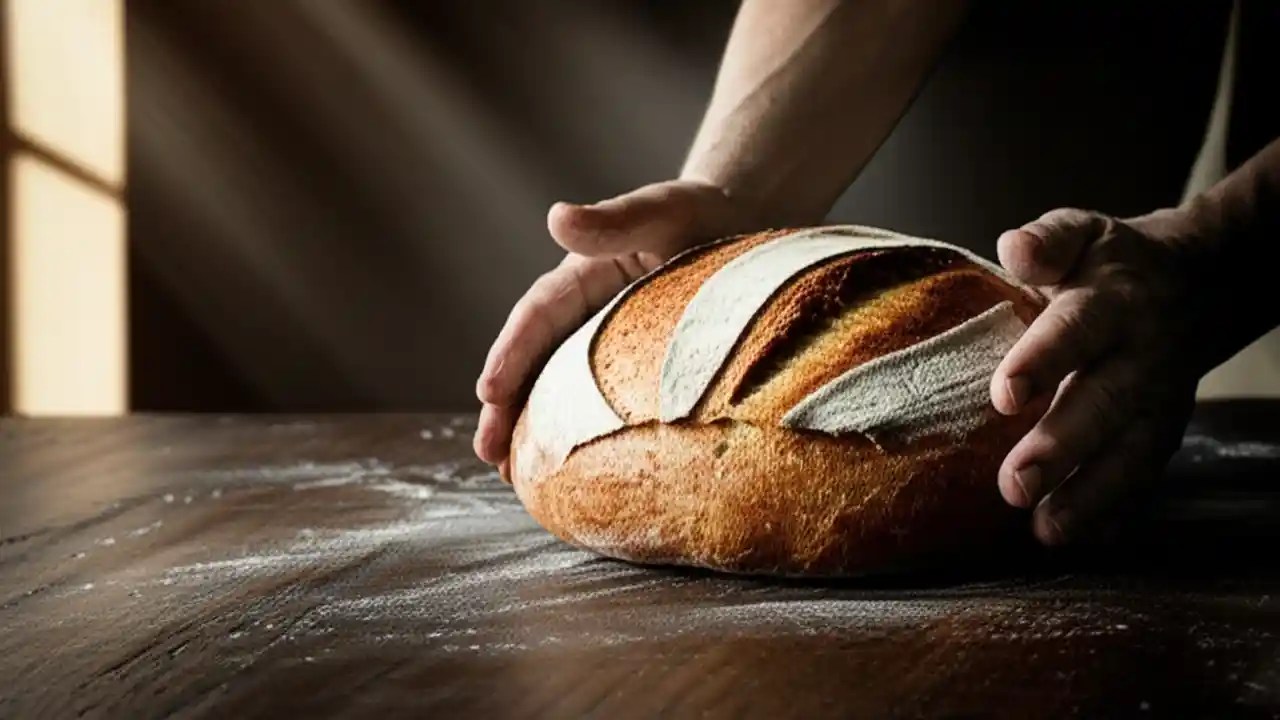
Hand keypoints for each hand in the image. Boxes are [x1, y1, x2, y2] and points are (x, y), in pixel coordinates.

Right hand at [474, 179, 760, 474]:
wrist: (740, 226)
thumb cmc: (699, 214)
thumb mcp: (661, 210)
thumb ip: (615, 219)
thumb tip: (556, 217)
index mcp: (580, 275)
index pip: (537, 315)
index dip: (511, 353)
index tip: (488, 391)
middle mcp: (581, 314)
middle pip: (534, 362)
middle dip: (505, 407)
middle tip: (486, 450)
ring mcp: (602, 344)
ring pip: (556, 389)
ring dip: (530, 429)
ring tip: (509, 474)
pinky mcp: (629, 368)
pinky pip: (596, 403)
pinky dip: (577, 437)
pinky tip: (569, 474)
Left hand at [989, 208, 1204, 545]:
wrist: (1193, 284)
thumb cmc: (1108, 266)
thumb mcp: (1081, 234)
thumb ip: (1047, 241)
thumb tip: (1014, 249)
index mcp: (1112, 302)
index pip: (1076, 330)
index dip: (1043, 361)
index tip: (1005, 396)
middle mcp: (1141, 356)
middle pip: (1105, 403)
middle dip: (1062, 447)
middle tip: (1015, 485)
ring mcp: (1159, 400)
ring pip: (1131, 451)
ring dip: (1090, 494)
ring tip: (1046, 528)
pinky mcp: (1164, 432)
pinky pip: (1143, 476)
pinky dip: (1114, 511)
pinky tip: (1077, 539)